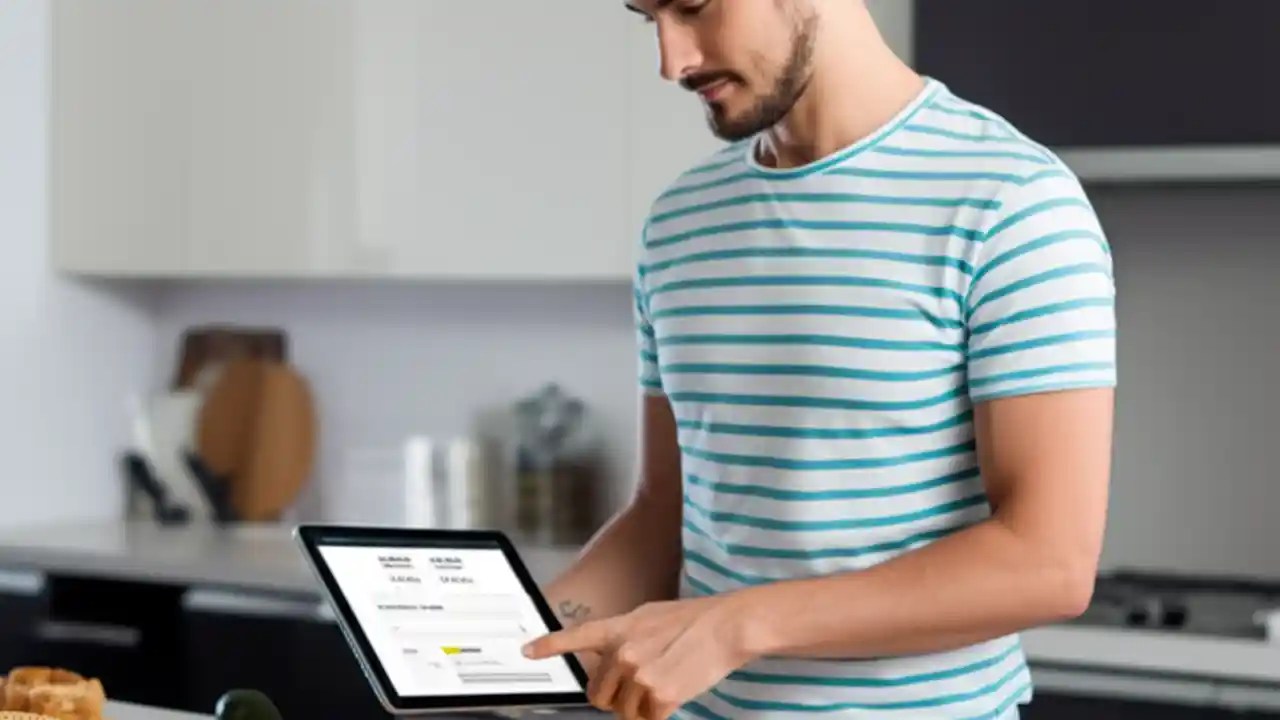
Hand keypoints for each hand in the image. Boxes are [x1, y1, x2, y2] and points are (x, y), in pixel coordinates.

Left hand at [523, 596, 753, 719]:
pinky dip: (659, 714)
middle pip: (598, 695)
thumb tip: (610, 656)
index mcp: (619, 629)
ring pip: (624, 712)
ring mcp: (639, 675)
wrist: (726, 627)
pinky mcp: (660, 696)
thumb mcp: (650, 617)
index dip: (549, 645)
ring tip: (664, 681)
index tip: (527, 651)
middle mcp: (623, 652)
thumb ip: (624, 636)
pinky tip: (674, 692)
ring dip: (640, 707)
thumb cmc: (695, 620)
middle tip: (638, 686)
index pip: (576, 637)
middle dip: (614, 697)